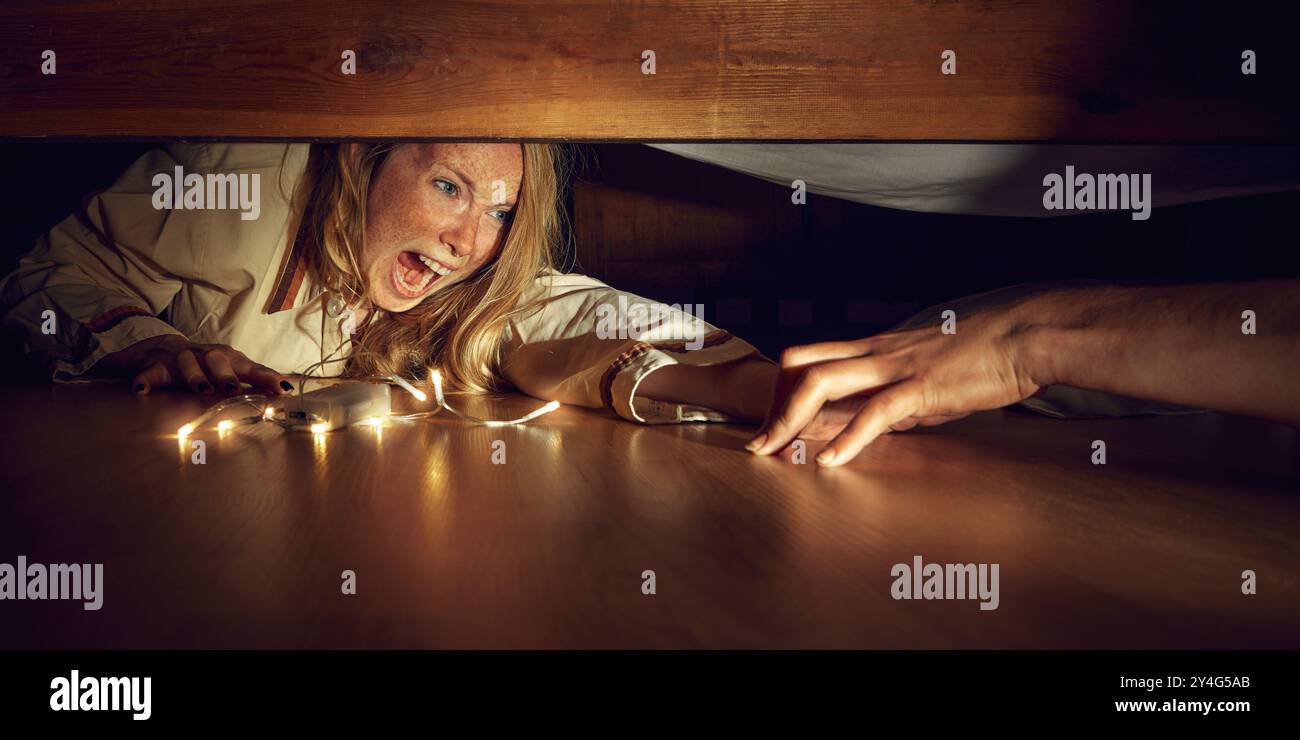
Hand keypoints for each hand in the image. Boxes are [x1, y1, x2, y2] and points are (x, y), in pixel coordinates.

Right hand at [101, 334, 293, 395]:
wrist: (161, 348)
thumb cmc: (205, 366)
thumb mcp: (230, 371)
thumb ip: (255, 382)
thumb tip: (286, 393)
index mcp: (228, 358)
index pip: (251, 367)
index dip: (267, 377)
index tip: (282, 389)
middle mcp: (206, 355)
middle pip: (218, 359)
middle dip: (227, 375)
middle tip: (234, 390)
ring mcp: (180, 358)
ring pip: (187, 363)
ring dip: (194, 377)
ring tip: (202, 391)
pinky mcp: (154, 366)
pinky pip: (149, 373)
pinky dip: (145, 380)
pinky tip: (142, 391)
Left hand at [747, 304, 1043, 465]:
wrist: (1034, 330)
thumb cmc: (994, 346)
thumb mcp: (937, 362)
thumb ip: (908, 389)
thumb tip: (893, 418)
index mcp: (881, 344)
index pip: (814, 356)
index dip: (785, 388)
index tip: (772, 421)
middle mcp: (879, 350)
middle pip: (801, 364)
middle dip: (772, 404)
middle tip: (758, 442)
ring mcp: (897, 365)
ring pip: (822, 381)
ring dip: (789, 420)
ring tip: (770, 452)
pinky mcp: (924, 385)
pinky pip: (875, 412)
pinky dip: (847, 440)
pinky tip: (829, 463)